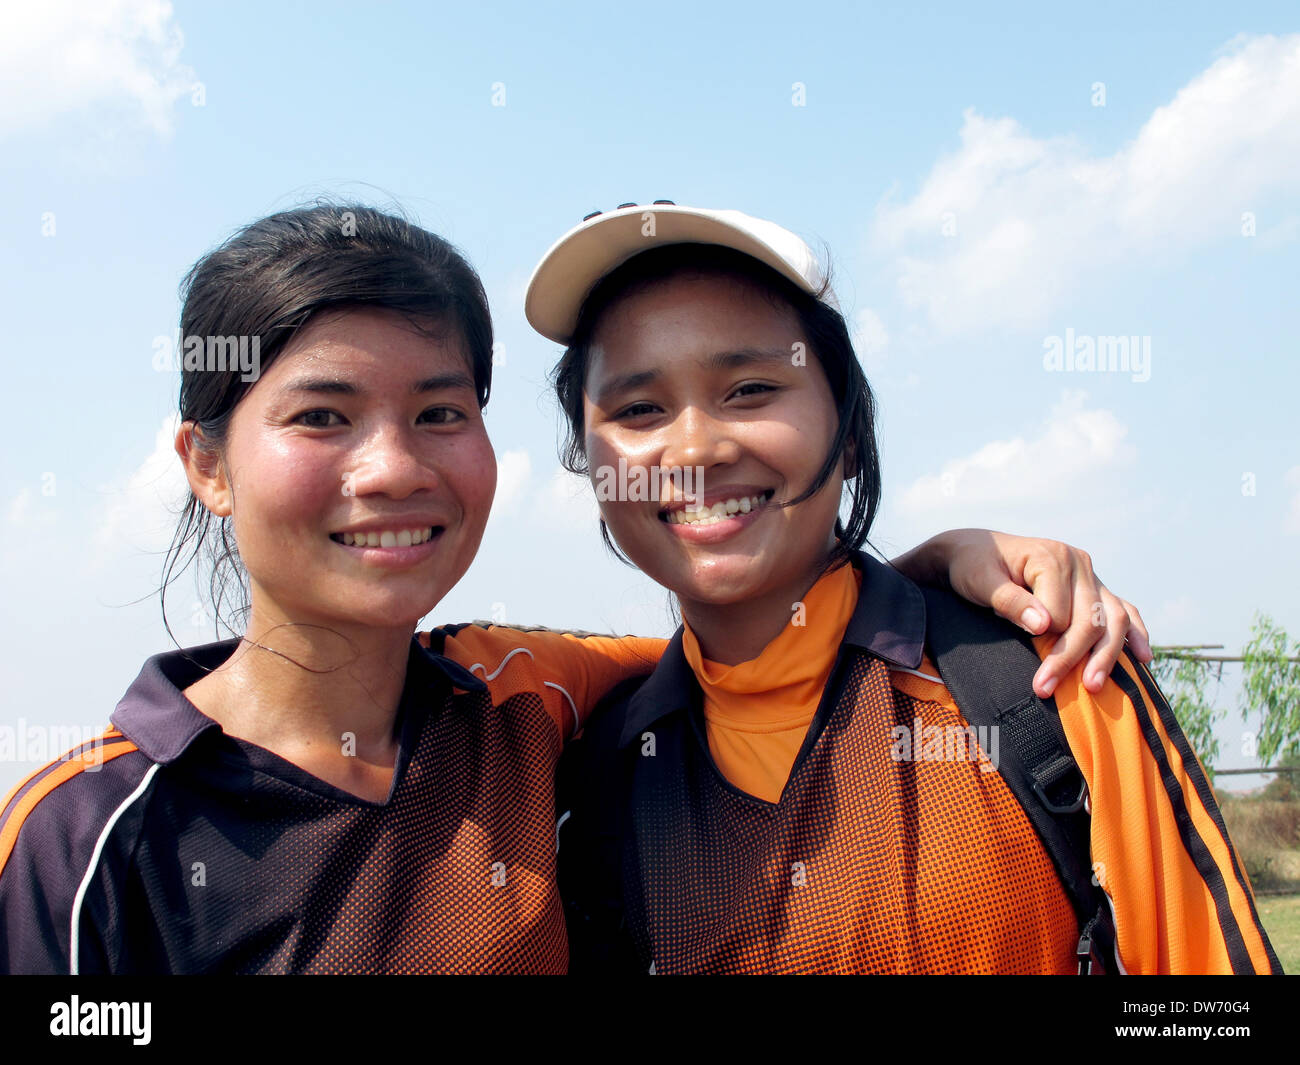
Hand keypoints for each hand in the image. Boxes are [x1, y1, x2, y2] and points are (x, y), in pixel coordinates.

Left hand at [891, 529, 1152, 698]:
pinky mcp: (1094, 587)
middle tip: (1048, 690)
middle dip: (1073, 658)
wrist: (975, 550)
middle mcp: (1078, 562)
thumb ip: (1011, 601)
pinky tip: (1142, 659)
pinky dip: (1134, 633)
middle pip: (1091, 619)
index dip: (1047, 643)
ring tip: (1095, 687)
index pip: (1061, 613)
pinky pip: (1122, 610)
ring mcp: (1090, 574)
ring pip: (1113, 618)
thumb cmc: (972, 567)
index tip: (1031, 672)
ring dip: (1108, 655)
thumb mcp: (980, 581)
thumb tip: (1045, 625)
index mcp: (1052, 556)